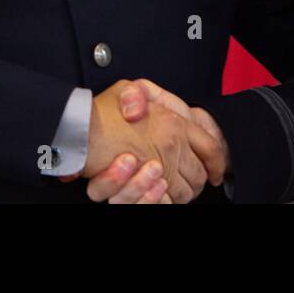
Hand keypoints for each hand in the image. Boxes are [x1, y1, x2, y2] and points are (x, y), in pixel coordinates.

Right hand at [84, 79, 229, 202]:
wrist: (75, 132)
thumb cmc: (98, 112)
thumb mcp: (124, 90)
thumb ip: (140, 93)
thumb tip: (141, 108)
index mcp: (173, 123)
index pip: (210, 145)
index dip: (217, 161)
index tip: (217, 171)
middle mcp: (170, 145)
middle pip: (198, 174)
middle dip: (196, 182)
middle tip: (188, 182)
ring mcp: (157, 168)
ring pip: (182, 193)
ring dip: (179, 194)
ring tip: (165, 185)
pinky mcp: (142, 187)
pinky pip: (163, 203)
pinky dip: (161, 201)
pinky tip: (157, 191)